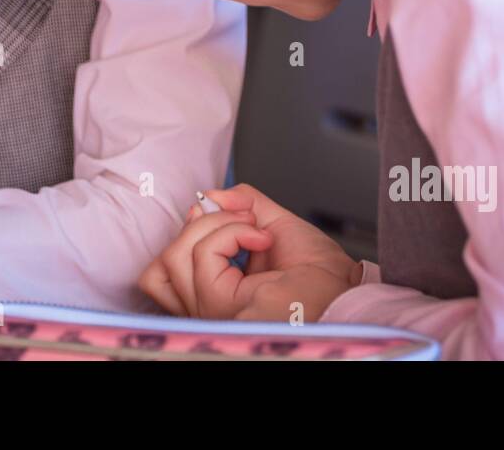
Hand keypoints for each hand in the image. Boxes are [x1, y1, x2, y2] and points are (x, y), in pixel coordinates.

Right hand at [140, 184, 361, 322]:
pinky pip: (202, 254)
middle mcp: (206, 305)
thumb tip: (208, 194)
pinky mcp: (219, 305)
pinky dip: (230, 232)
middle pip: (161, 263)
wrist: (343, 289)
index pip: (164, 268)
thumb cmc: (320, 273)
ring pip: (173, 256)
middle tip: (242, 217)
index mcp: (215, 290)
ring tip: (251, 227)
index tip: (230, 213)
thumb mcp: (275, 224)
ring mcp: (209, 308)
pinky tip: (260, 238)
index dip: (190, 229)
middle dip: (196, 225)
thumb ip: (241, 205)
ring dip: (212, 226)